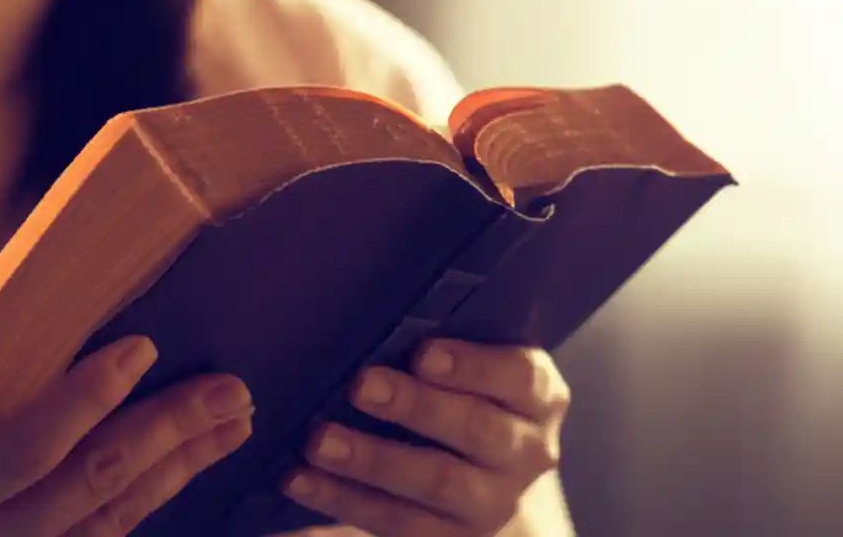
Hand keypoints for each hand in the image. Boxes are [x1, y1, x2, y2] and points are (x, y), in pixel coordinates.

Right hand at [0, 336, 253, 536]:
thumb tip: (45, 310)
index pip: (23, 451)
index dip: (85, 402)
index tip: (144, 348)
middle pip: (90, 480)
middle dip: (168, 431)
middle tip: (231, 389)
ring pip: (112, 514)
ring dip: (183, 463)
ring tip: (236, 420)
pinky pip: (108, 530)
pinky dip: (158, 490)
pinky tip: (197, 456)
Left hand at [282, 340, 570, 535]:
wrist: (496, 491)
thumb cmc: (477, 404)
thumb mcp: (486, 374)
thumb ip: (453, 354)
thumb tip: (378, 325)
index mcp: (541, 398)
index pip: (519, 376)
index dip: (472, 366)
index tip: (422, 354)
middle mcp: (529, 451)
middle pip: (476, 429)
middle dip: (416, 406)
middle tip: (361, 385)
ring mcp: (493, 503)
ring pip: (435, 481)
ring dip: (371, 459)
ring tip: (319, 440)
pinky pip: (396, 521)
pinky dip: (342, 498)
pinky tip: (301, 478)